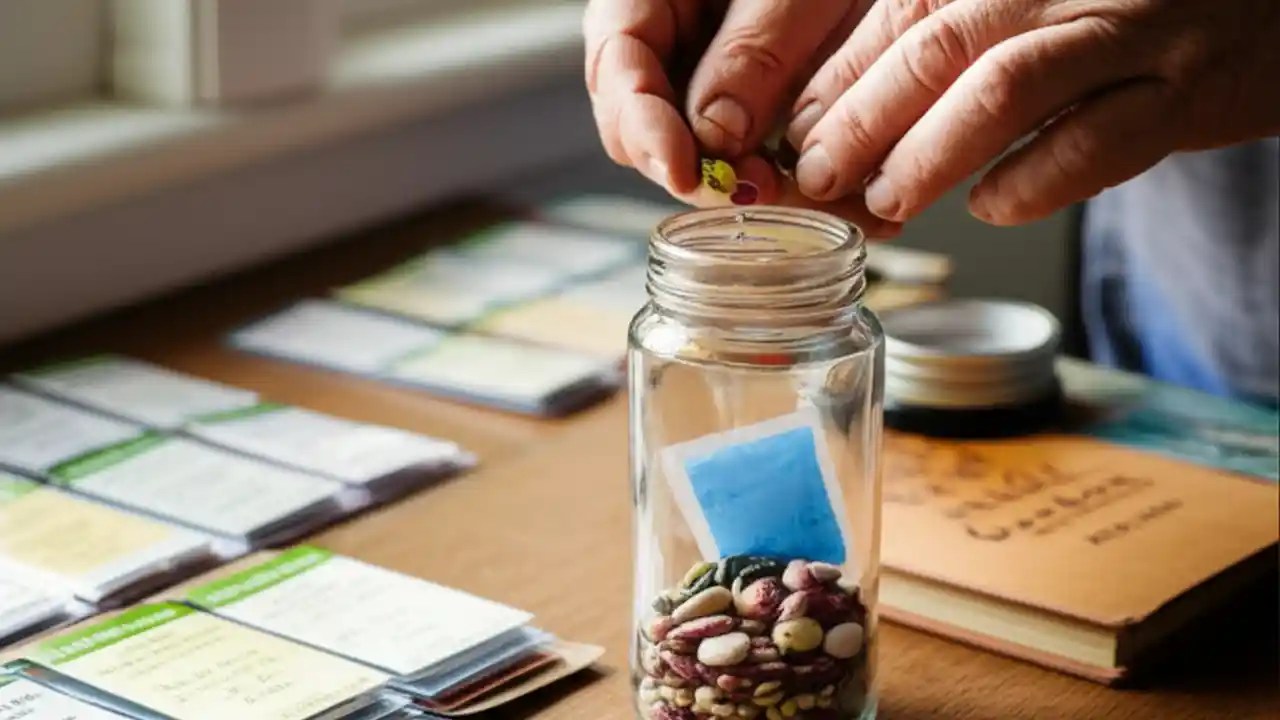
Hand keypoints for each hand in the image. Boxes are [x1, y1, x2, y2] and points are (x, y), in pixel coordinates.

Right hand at [583, 0, 902, 236]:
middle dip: (695, 169)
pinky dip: (785, 180)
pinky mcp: (756, 104)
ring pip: (699, 153)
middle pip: (646, 125)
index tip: (683, 172)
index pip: (618, 68)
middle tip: (753, 192)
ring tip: (799, 199)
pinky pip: (752, 156)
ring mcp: (708, 76)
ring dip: (746, 185)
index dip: (644, 128)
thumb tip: (715, 137)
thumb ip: (755, 49)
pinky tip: (829, 193)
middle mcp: (669, 40)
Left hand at [786, 0, 1279, 224]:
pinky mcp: (1185, 90)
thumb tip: (829, 121)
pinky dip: (1027, 185)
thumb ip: (936, 45)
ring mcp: (1130, 27)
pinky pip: (1091, 144)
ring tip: (889, 201)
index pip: (895, 12)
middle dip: (860, 122)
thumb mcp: (1021, 3)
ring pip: (1001, 89)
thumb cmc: (1116, 10)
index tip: (792, 139)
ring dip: (928, 157)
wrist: (1266, 4)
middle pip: (933, 45)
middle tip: (821, 178)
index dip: (833, 83)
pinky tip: (988, 209)